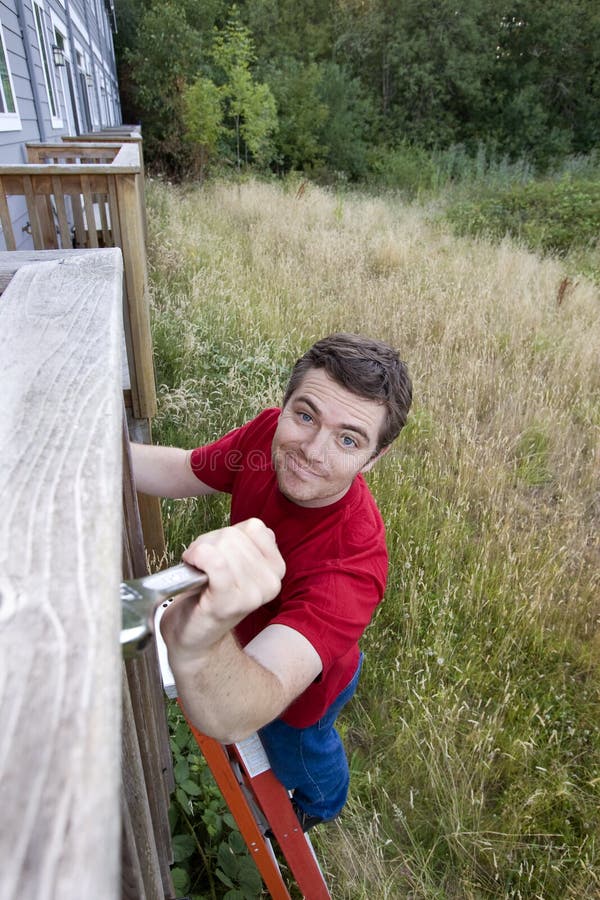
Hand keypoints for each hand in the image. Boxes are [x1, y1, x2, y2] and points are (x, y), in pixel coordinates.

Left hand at [160, 518, 284, 663]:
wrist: (194, 637)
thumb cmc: (209, 596)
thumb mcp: (237, 563)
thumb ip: (247, 542)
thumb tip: (247, 529)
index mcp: (276, 569)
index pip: (254, 528)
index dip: (229, 534)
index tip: (219, 552)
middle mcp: (270, 582)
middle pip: (233, 535)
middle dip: (210, 543)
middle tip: (202, 565)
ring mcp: (251, 594)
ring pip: (222, 545)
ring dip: (199, 551)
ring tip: (197, 571)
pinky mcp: (228, 601)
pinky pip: (215, 561)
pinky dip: (198, 556)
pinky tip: (192, 566)